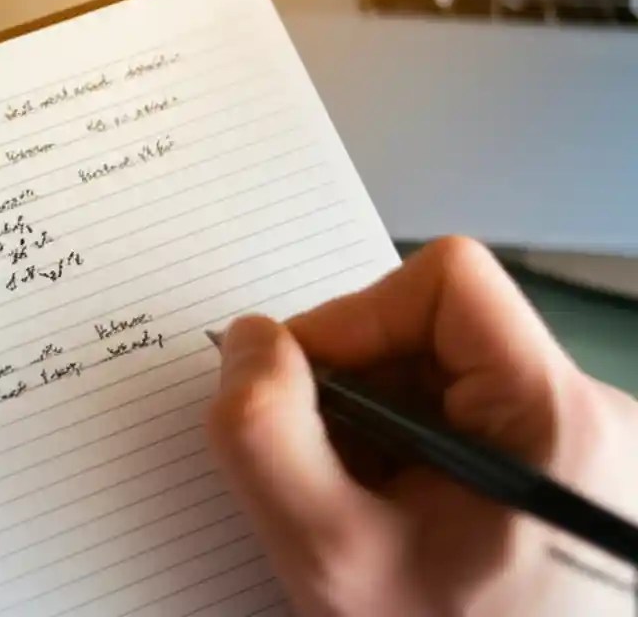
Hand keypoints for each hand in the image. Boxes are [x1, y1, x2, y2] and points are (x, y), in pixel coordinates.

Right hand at [207, 237, 637, 616]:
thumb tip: (249, 341)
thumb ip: (264, 436)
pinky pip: (457, 416)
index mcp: (558, 417)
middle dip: (351, 385)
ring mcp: (575, 446)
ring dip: (369, 425)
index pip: (446, 279)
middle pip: (434, 326)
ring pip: (438, 374)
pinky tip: (388, 514)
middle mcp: (586, 416)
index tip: (300, 387)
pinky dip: (398, 451)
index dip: (351, 316)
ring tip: (359, 504)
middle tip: (322, 468)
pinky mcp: (554, 472)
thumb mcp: (329, 554)